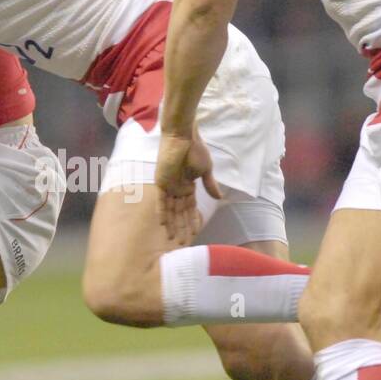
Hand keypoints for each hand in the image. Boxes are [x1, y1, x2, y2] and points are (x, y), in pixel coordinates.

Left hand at [155, 129, 221, 243]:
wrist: (184, 137)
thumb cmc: (195, 149)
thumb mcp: (206, 170)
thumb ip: (209, 185)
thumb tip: (219, 197)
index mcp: (188, 185)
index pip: (190, 208)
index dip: (192, 220)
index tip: (195, 233)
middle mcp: (177, 188)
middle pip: (180, 212)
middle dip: (182, 227)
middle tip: (183, 242)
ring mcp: (168, 186)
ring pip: (171, 210)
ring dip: (173, 224)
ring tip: (174, 239)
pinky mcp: (161, 182)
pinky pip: (161, 201)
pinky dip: (162, 213)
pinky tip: (164, 225)